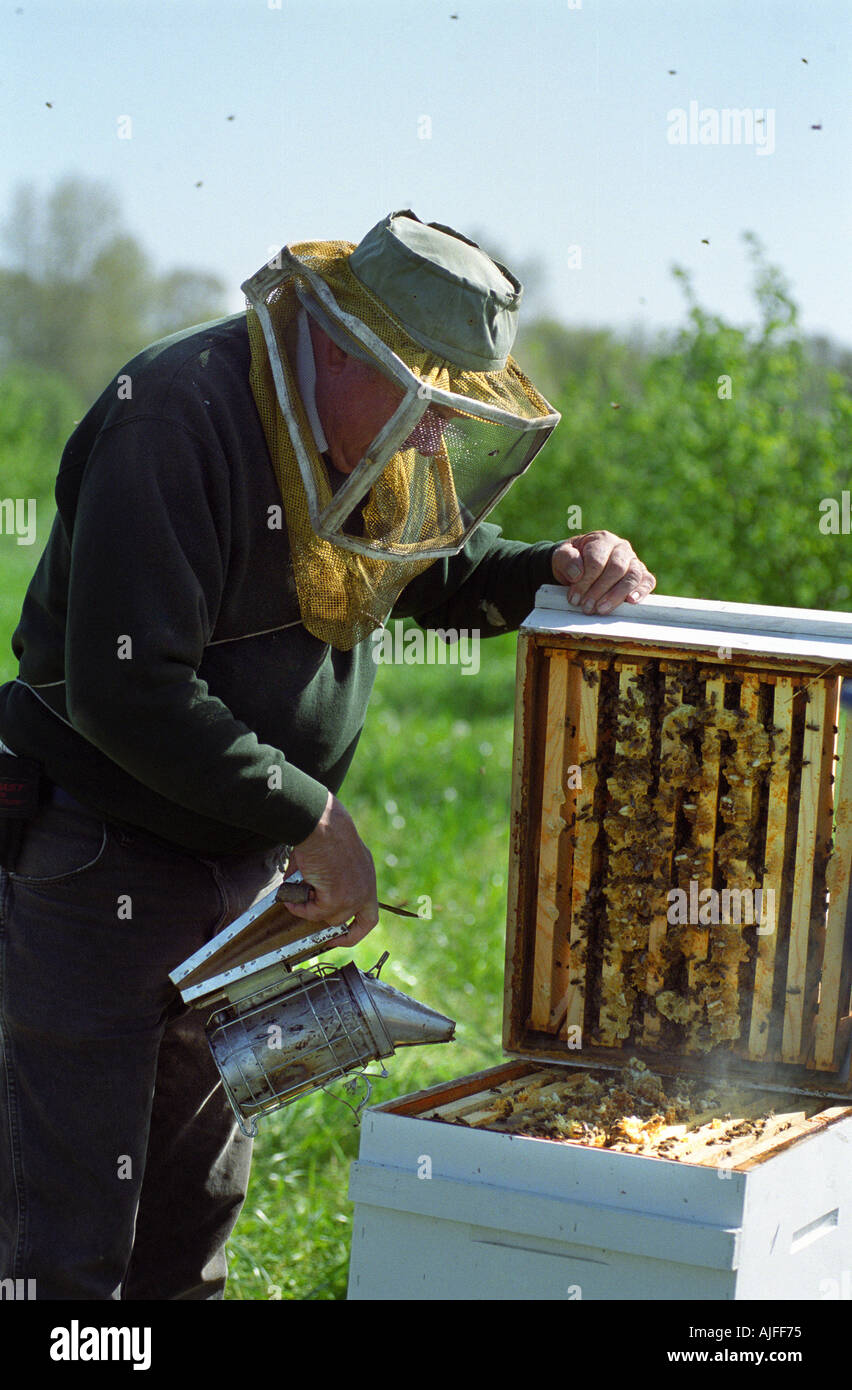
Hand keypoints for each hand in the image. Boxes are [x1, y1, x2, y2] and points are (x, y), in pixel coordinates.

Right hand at [285, 791, 378, 947]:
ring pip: (329, 918)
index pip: (369, 916)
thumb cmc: (323, 831)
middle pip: (349, 921)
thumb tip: (298, 891)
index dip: (355, 930)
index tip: (339, 935)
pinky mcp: (337, 898)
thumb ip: (323, 878)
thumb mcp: (332, 856)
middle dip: (328, 923)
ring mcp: (353, 896)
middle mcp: (365, 889)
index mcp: (366, 876)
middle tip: (308, 919)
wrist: (321, 824)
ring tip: (293, 899)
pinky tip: (289, 896)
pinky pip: (314, 912)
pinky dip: (299, 908)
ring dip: (308, 911)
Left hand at [551, 531, 655, 614]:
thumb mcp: (562, 556)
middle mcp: (621, 548)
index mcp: (602, 540)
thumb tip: (577, 574)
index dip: (585, 581)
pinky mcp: (642, 575)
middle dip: (599, 591)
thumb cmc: (573, 560)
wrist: (581, 565)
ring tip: (602, 609)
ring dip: (617, 595)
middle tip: (587, 607)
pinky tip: (631, 601)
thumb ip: (566, 560)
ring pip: (632, 576)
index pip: (597, 560)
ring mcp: (634, 561)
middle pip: (616, 569)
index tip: (574, 598)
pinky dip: (641, 591)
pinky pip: (647, 581)